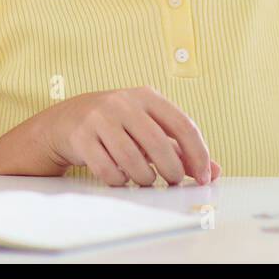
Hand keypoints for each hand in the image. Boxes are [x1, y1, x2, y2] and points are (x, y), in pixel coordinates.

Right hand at [38, 86, 221, 186]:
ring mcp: (99, 118)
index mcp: (146, 96)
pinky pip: (108, 170)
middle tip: (172, 182)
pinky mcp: (81, 137)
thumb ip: (181, 149)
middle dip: (171, 171)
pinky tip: (120, 176)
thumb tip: (213, 170)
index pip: (183, 124)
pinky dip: (119, 180)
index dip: (198, 154)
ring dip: (144, 179)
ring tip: (145, 179)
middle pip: (158, 144)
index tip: (203, 176)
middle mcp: (123, 103)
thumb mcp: (148, 127)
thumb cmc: (115, 125)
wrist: (65, 121)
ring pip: (133, 160)